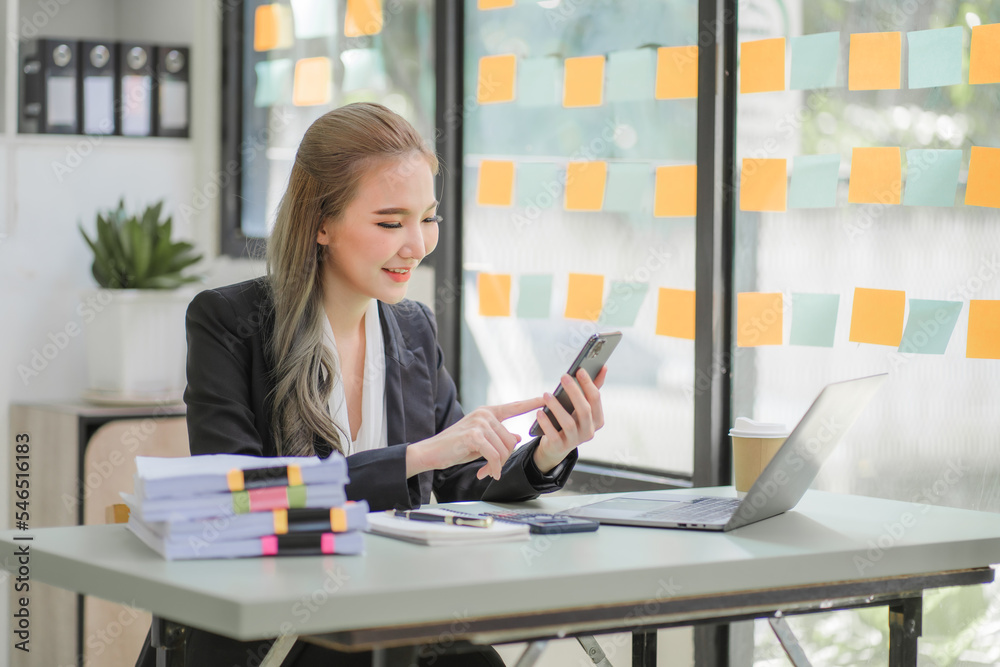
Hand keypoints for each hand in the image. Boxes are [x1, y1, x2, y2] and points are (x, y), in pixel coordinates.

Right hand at [406, 398, 544, 480]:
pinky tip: (486, 473)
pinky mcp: (474, 435)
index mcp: (487, 413)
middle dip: (503, 459)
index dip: (531, 403)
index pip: (514, 407)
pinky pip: (493, 456)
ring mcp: (479, 423)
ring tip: (486, 471)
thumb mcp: (481, 441)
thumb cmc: (455, 447)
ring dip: (497, 465)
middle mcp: (484, 415)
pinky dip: (492, 468)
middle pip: (510, 441)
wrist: (432, 453)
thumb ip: (498, 437)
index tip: (544, 397)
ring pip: (503, 450)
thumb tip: (517, 437)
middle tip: (491, 469)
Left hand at [532, 366, 606, 473]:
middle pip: (584, 410)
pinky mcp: (560, 447)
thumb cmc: (571, 420)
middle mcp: (589, 431)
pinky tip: (539, 412)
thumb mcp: (581, 406)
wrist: (556, 445)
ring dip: (557, 407)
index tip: (579, 370)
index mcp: (597, 419)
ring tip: (547, 394)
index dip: (588, 384)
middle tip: (564, 377)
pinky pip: (553, 435)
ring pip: (568, 423)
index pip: (596, 399)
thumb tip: (603, 367)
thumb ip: (592, 388)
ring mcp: (575, 441)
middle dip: (574, 392)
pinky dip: (546, 423)